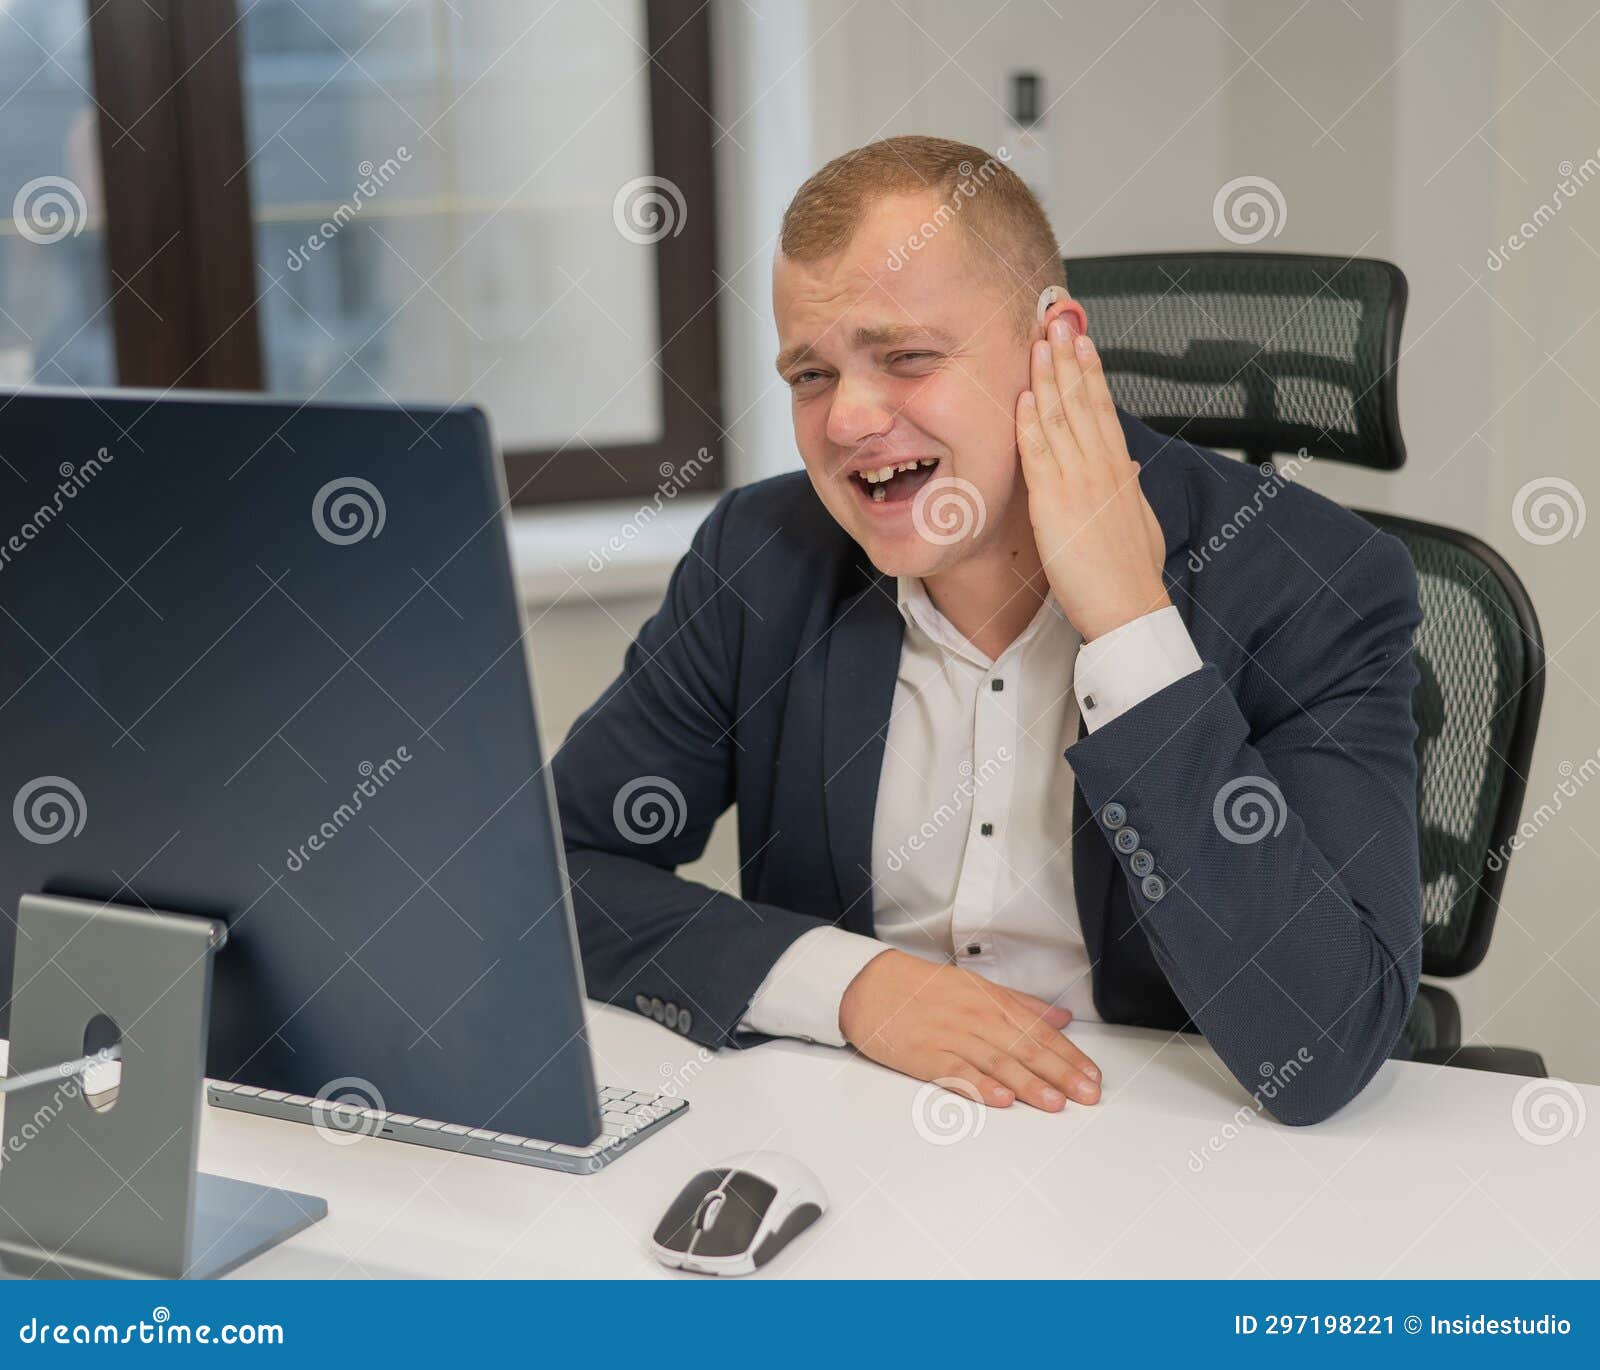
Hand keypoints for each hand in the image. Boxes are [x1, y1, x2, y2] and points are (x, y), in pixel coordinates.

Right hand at [838, 949, 1100, 1110]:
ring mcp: (952, 1037)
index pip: (1039, 1030)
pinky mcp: (927, 1056)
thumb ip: (1022, 1004)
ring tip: (1056, 1102)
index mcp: (992, 1001)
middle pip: (1026, 1049)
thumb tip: (1062, 1017)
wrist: (872, 986)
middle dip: (1061, 1073)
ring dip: (1029, 1085)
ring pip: (998, 1063)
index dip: (1069, 1055)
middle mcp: (977, 1018)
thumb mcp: (977, 987)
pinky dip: (981, 1087)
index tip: (1092, 1076)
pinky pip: (959, 1074)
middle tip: (1087, 1094)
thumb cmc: (924, 988)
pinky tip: (1001, 1100)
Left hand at [1016, 313, 1169, 641]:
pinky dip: (1033, 424)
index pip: (1103, 410)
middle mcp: (1102, 469)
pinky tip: (1026, 398)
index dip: (1090, 372)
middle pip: (1083, 401)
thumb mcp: (1138, 525)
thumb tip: (1128, 470)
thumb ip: (1129, 493)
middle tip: (1056, 320)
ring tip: (1038, 343)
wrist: (1129, 608)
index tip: (1080, 341)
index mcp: (1120, 473)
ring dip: (1049, 378)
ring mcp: (1079, 484)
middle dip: (1069, 358)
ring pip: (1062, 419)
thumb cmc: (1130, 576)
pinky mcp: (1056, 505)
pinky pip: (1041, 455)